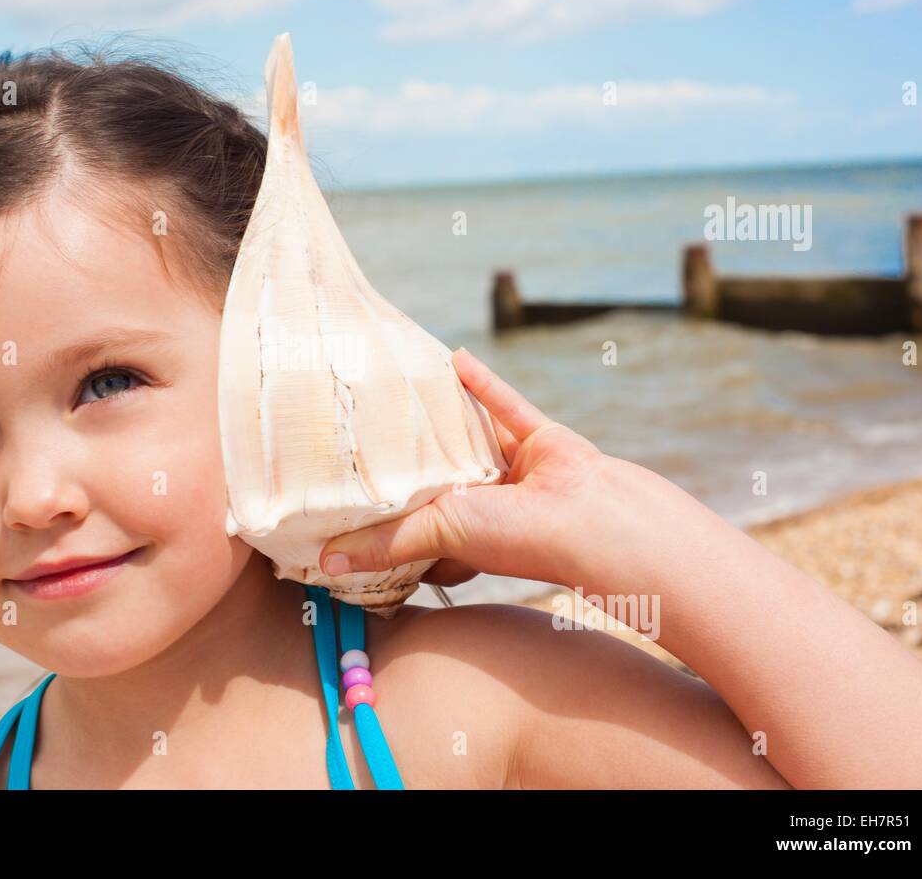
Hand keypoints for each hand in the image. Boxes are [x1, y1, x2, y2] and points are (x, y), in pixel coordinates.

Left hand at [318, 346, 605, 588]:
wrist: (596, 518)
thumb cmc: (517, 539)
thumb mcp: (437, 535)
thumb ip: (385, 542)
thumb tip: (325, 563)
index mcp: (461, 537)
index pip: (417, 527)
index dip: (387, 516)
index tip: (347, 498)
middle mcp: (487, 505)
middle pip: (441, 477)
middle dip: (412, 462)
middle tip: (365, 433)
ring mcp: (517, 472)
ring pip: (472, 437)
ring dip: (445, 416)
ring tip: (404, 391)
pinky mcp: (542, 440)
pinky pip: (506, 405)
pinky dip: (483, 383)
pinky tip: (455, 359)